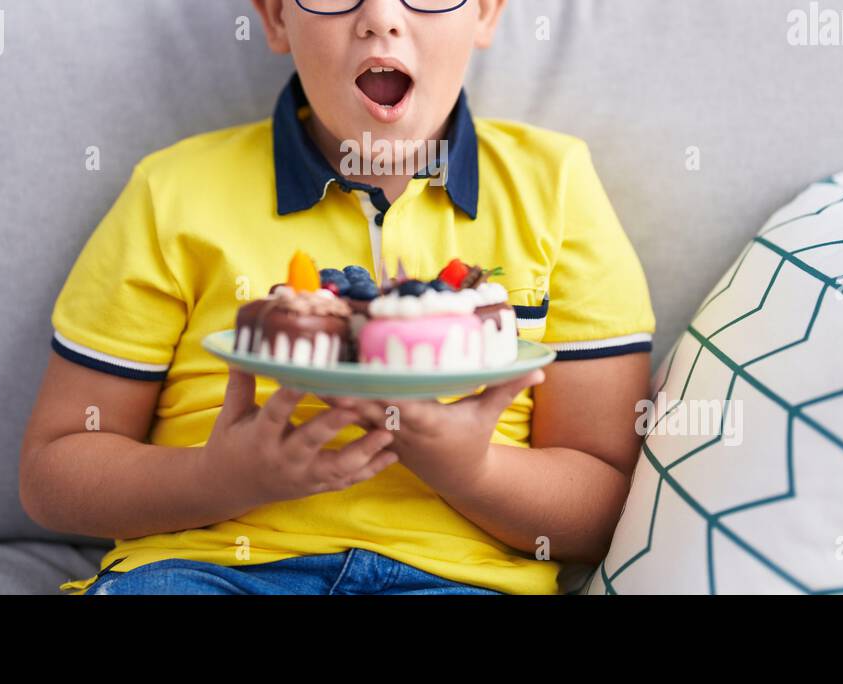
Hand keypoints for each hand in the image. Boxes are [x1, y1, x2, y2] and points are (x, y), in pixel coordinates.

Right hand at [205, 368, 397, 512]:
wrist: (228, 488)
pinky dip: (370, 470)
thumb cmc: (230, 444)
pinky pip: (344, 481)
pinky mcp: (314, 486)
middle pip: (309, 441)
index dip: (290, 395)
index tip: (305, 377)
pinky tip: (391, 454)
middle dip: (333, 424)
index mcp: (260, 437)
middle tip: (356, 405)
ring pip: (335, 467)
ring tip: (387, 433)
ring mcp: (301, 476)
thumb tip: (240, 350)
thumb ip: (240, 384)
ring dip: (363, 451)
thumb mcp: (231, 415)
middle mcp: (282, 458)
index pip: (275, 413)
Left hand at [318, 368, 545, 498]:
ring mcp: (384, 432)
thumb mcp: (488, 415)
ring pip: (350, 412)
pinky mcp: (375, 432)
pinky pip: (349, 416)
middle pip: (366, 405)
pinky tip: (309, 381)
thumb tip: (541, 367)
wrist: (456, 478)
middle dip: (342, 389)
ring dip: (328, 394)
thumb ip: (506, 388)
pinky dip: (332, 401)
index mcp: (425, 420)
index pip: (398, 404)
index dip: (378, 391)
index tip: (359, 374)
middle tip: (316, 363)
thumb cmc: (472, 441)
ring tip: (302, 369)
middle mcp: (399, 427)